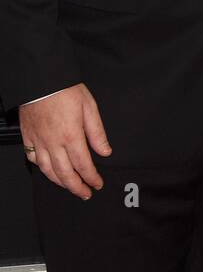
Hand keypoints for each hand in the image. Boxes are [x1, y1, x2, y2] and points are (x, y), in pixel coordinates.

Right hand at [19, 84, 111, 200]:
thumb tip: (105, 152)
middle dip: (76, 187)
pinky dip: (41, 167)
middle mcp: (53, 142)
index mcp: (71, 136)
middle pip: (65, 174)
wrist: (41, 78)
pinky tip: (48, 170)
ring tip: (69, 186)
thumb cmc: (65, 90)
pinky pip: (32, 158)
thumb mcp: (89, 107)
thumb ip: (97, 132)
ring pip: (47, 170)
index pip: (83, 165)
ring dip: (59, 182)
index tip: (97, 184)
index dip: (91, 178)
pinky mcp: (28, 136)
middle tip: (85, 193)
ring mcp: (39, 140)